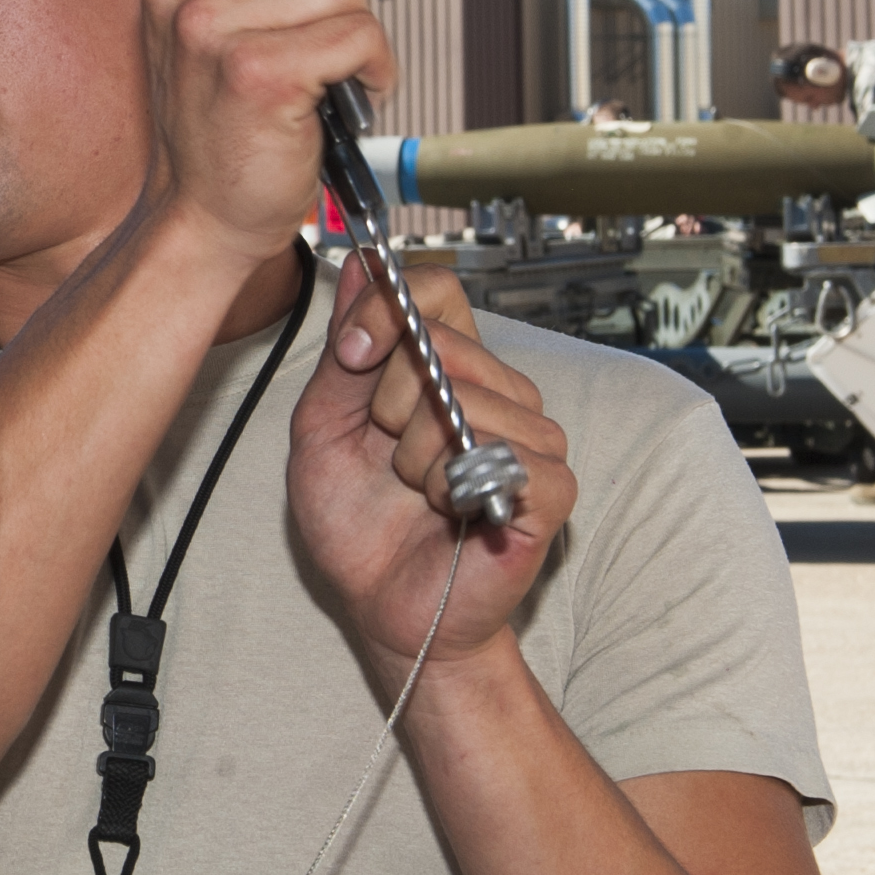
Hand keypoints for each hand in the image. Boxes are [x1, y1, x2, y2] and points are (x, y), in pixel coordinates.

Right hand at [133, 0, 393, 270]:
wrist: (201, 211)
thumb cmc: (217, 115)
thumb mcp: (201, 13)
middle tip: (309, 22)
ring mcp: (211, 28)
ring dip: (356, 26)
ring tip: (326, 64)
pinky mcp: (258, 74)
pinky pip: (358, 33)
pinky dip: (372, 67)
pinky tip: (343, 90)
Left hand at [287, 252, 575, 682]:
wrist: (380, 606)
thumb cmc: (356, 523)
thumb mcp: (323, 425)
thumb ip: (345, 352)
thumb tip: (363, 268)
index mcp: (447, 368)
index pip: (437, 290)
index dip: (387, 309)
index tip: (351, 353)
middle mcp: (499, 391)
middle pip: (439, 343)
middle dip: (385, 403)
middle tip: (386, 453)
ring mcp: (532, 437)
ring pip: (462, 399)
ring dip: (412, 452)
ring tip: (416, 487)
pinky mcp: (551, 486)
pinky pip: (501, 452)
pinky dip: (451, 483)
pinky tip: (447, 507)